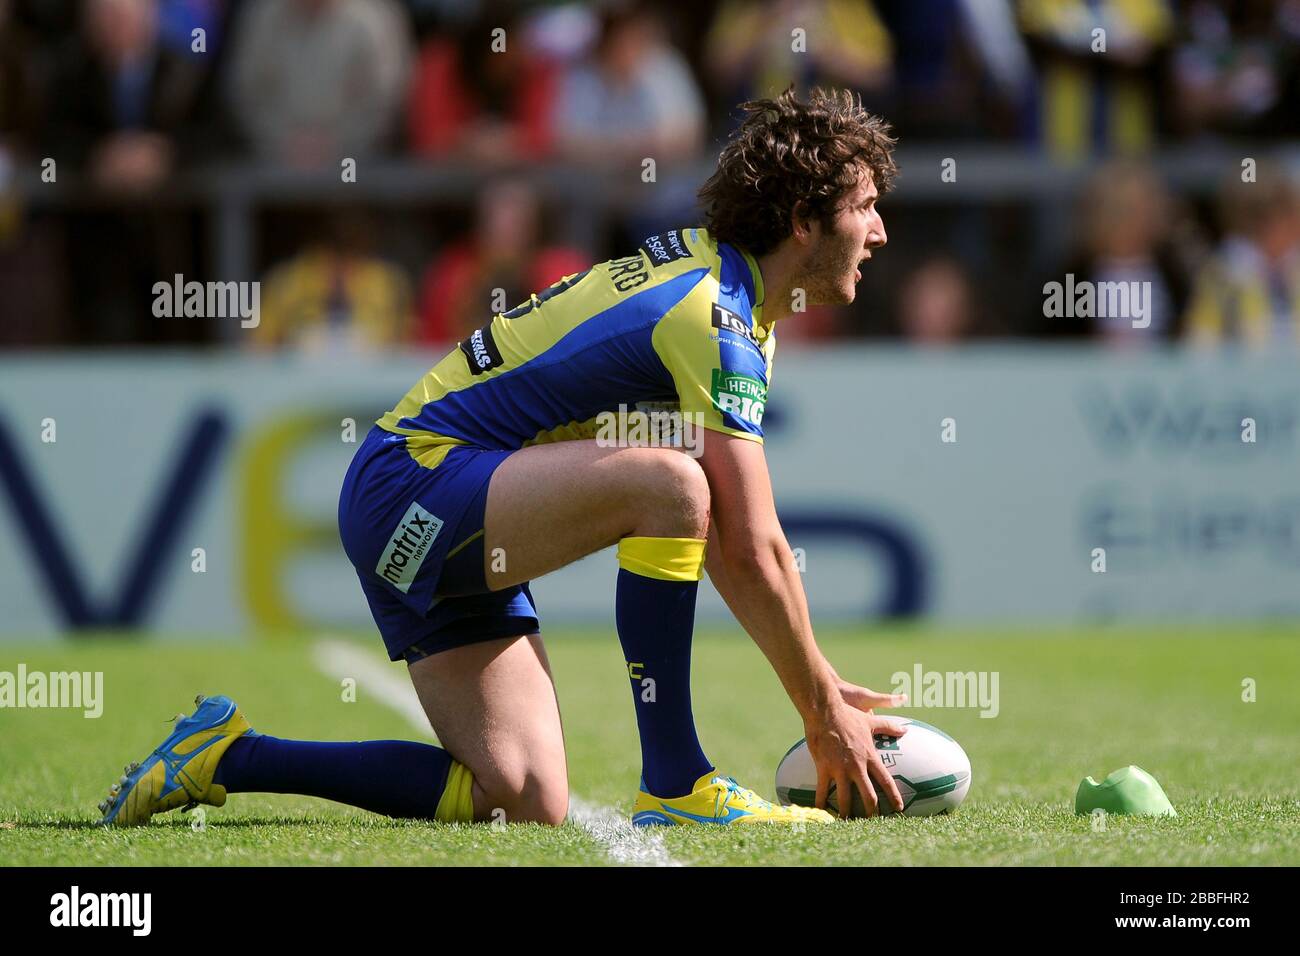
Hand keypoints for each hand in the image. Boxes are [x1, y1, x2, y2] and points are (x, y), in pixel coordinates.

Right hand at [804, 685, 907, 817]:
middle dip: (871, 812)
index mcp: (870, 757)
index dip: (894, 797)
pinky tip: (820, 812)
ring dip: (847, 813)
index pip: (886, 781)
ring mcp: (840, 769)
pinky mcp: (824, 768)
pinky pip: (822, 791)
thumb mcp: (870, 721)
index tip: (899, 809)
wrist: (825, 712)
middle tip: (871, 822)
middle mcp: (857, 767)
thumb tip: (906, 729)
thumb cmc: (848, 715)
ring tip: (846, 822)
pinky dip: (821, 803)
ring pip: (846, 799)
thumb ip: (888, 726)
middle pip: (868, 796)